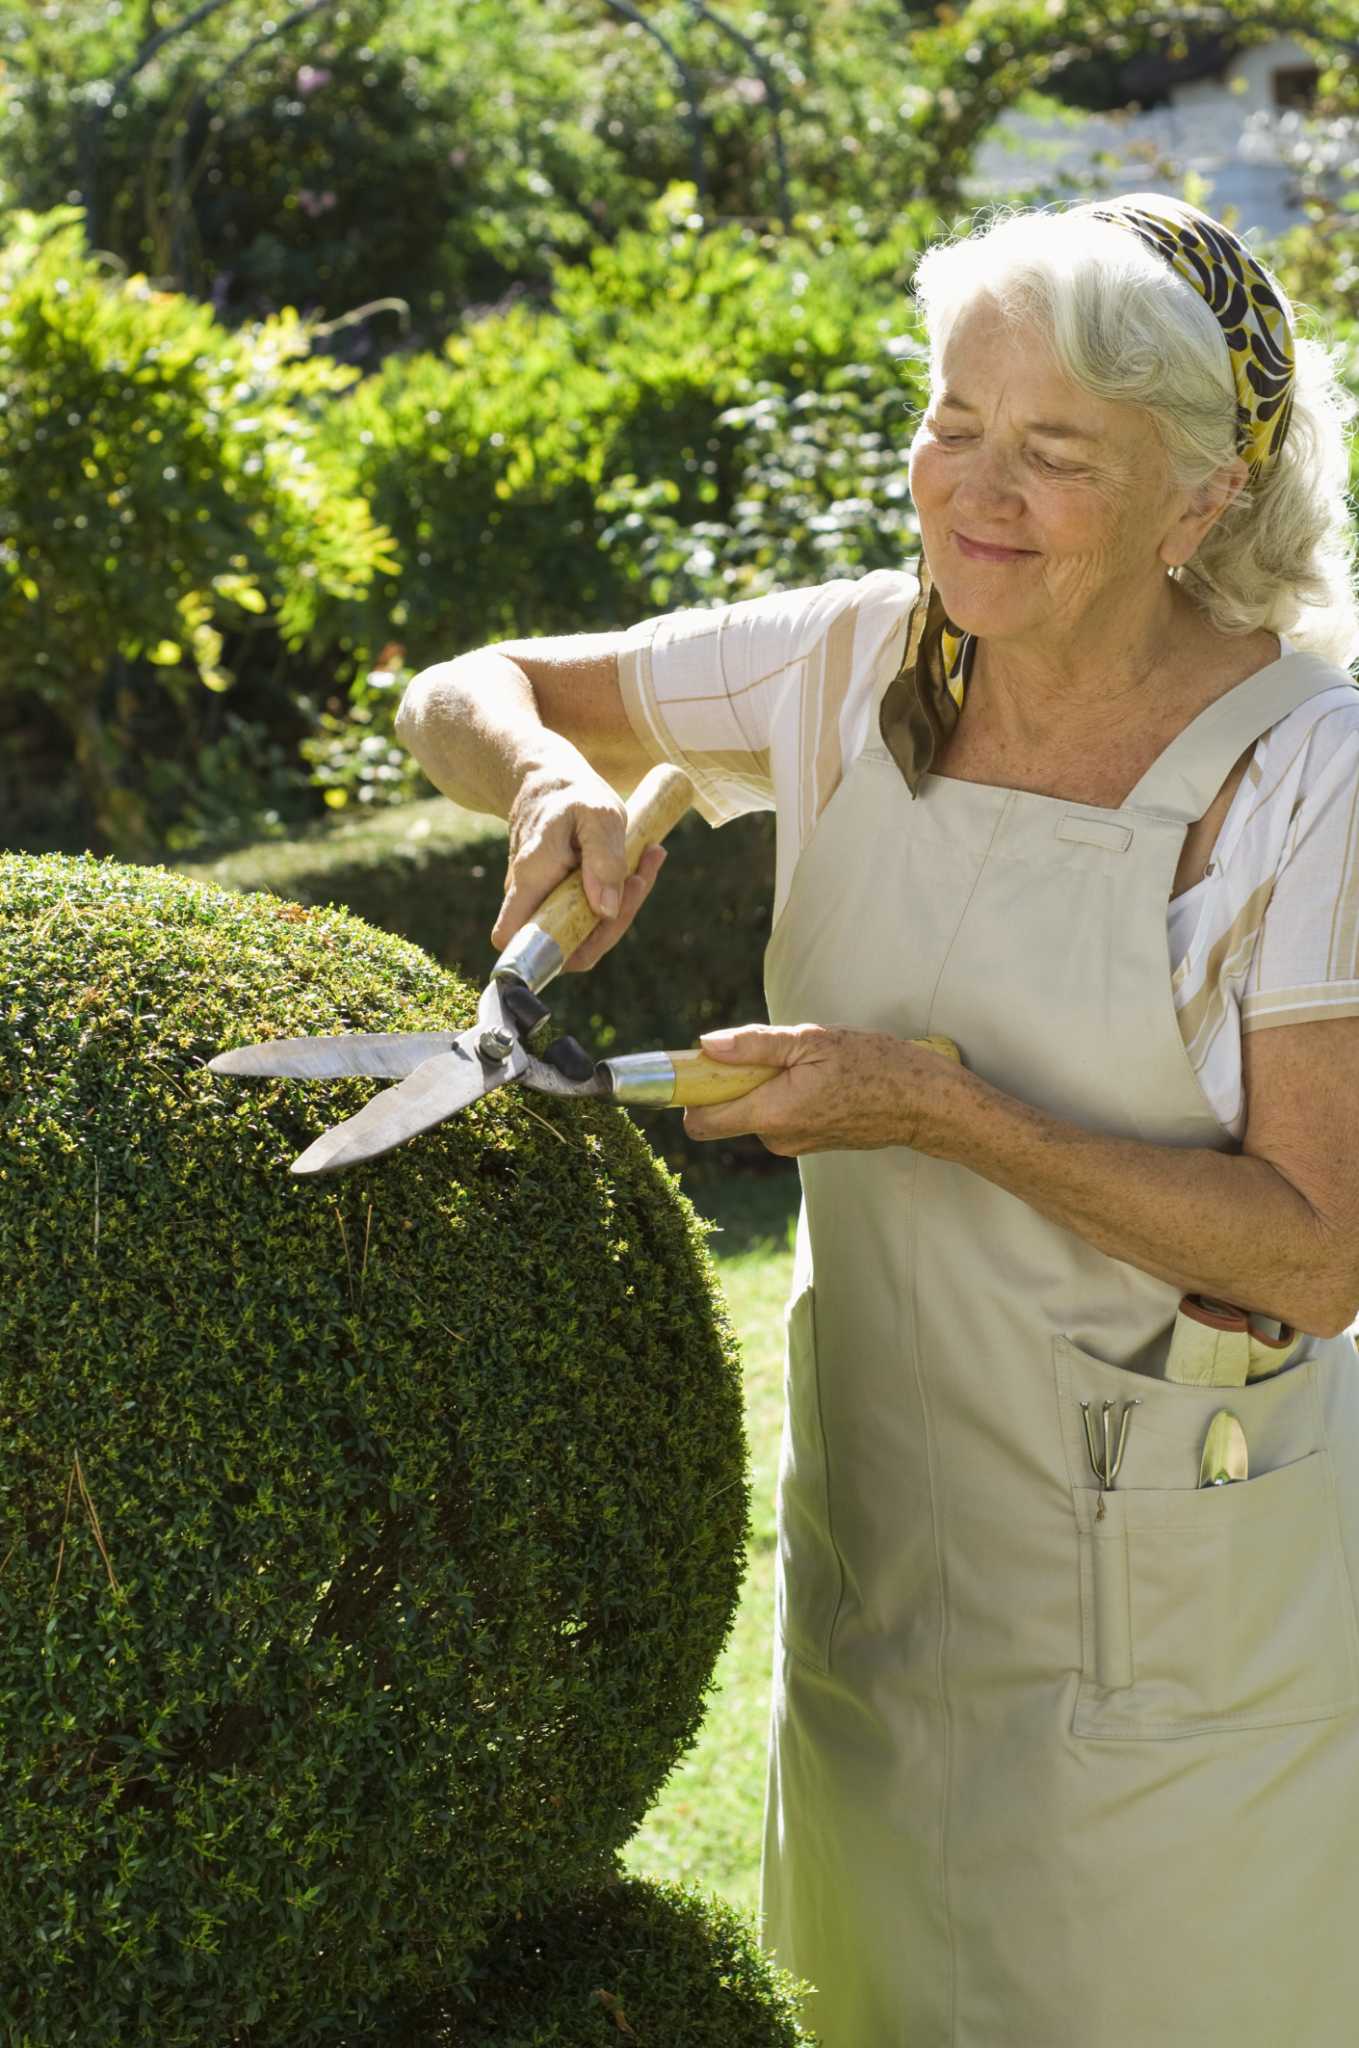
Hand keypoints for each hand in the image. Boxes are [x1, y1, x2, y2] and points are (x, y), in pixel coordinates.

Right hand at [493, 763, 667, 971]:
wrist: (549, 781)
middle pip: (569, 942)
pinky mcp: (563, 898)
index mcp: (531, 879)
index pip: (516, 940)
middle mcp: (532, 898)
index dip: (548, 953)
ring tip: (649, 857)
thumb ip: (603, 861)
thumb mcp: (596, 814)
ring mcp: (546, 901)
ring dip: (624, 903)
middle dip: (614, 921)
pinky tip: (643, 860)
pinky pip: (592, 911)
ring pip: (586, 928)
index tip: (599, 925)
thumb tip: (606, 911)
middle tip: (642, 875)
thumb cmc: (570, 795)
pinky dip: (620, 892)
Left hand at [683, 1023, 962, 1156]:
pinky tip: (820, 1078)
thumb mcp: (813, 1041)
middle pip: (724, 1110)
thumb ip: (755, 1046)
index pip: (700, 1121)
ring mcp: (793, 1143)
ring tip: (809, 1064)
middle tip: (773, 1053)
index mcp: (771, 1113)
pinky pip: (777, 1113)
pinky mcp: (808, 1141)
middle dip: (733, 1079)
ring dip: (765, 1082)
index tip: (697, 1064)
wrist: (924, 1103)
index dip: (690, 1092)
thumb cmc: (875, 1067)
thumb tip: (706, 1046)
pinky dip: (784, 1092)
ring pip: (753, 1108)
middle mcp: (776, 1137)